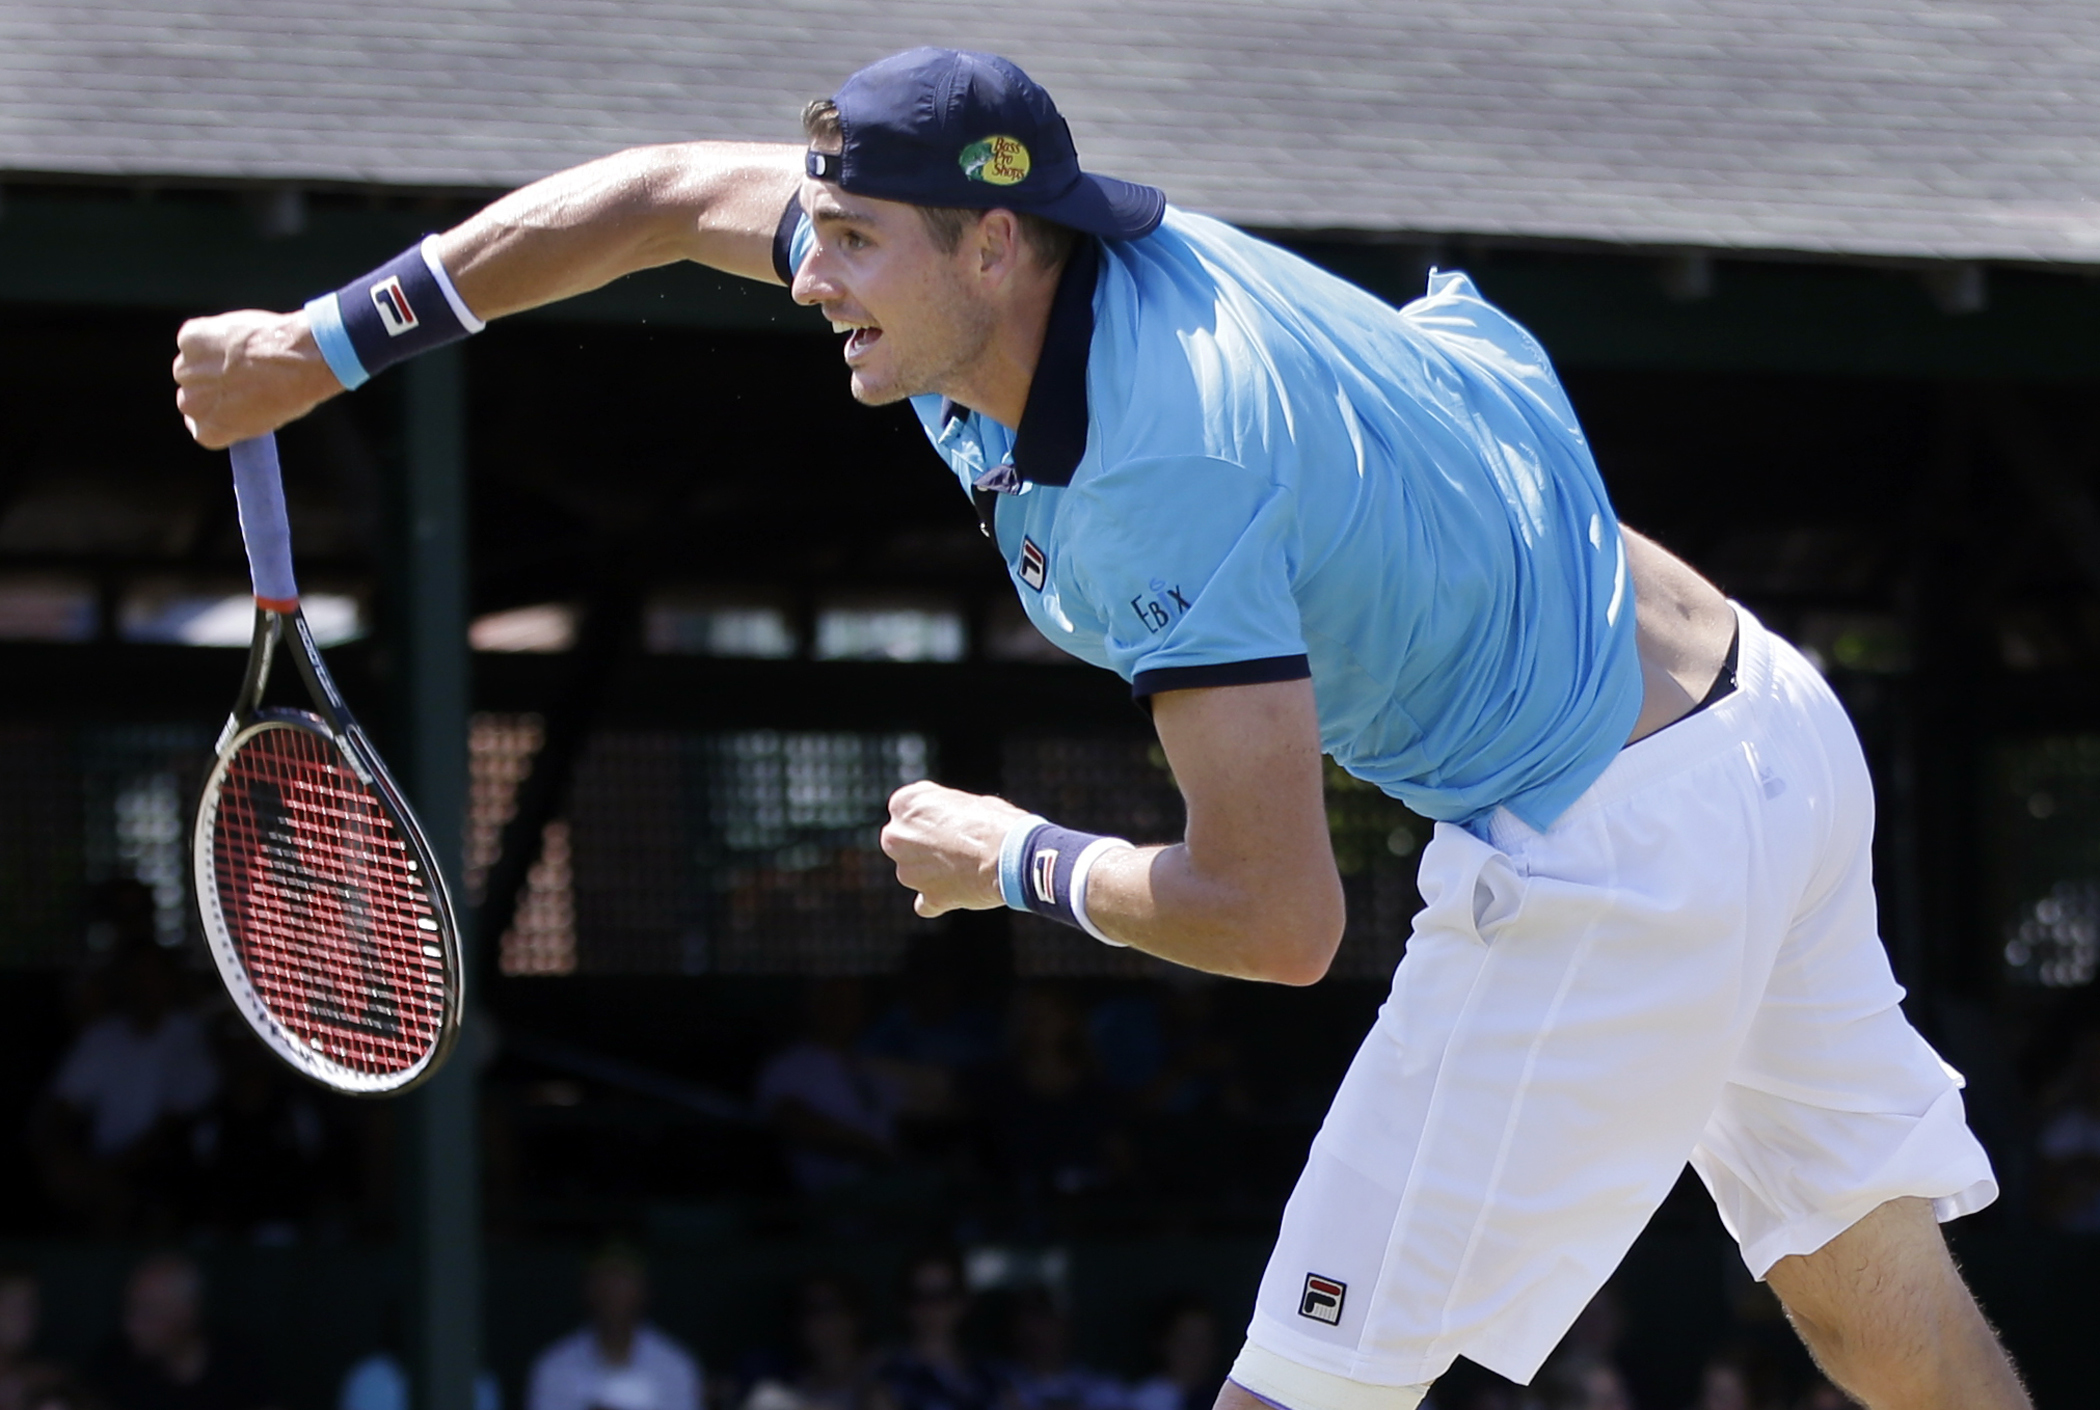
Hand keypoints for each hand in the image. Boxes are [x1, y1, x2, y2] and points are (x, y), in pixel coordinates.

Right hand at [173, 309, 342, 447]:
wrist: (299, 361)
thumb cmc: (293, 392)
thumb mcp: (265, 417)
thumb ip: (238, 413)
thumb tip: (234, 401)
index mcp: (209, 433)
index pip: (198, 422)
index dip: (214, 406)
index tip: (226, 396)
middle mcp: (190, 405)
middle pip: (191, 391)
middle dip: (209, 381)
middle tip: (236, 369)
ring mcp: (186, 370)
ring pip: (190, 362)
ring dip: (208, 356)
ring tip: (241, 351)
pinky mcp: (189, 339)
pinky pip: (195, 335)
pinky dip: (212, 332)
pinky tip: (237, 335)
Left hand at [880, 781, 1031, 917]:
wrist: (1014, 856)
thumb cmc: (994, 821)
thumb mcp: (964, 801)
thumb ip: (942, 812)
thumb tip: (944, 825)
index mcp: (904, 804)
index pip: (908, 810)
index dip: (933, 816)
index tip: (952, 820)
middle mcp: (897, 837)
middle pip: (904, 843)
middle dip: (924, 846)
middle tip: (956, 845)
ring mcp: (908, 871)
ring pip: (914, 872)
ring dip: (933, 872)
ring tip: (968, 867)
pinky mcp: (927, 897)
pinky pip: (926, 902)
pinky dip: (939, 898)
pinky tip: (961, 890)